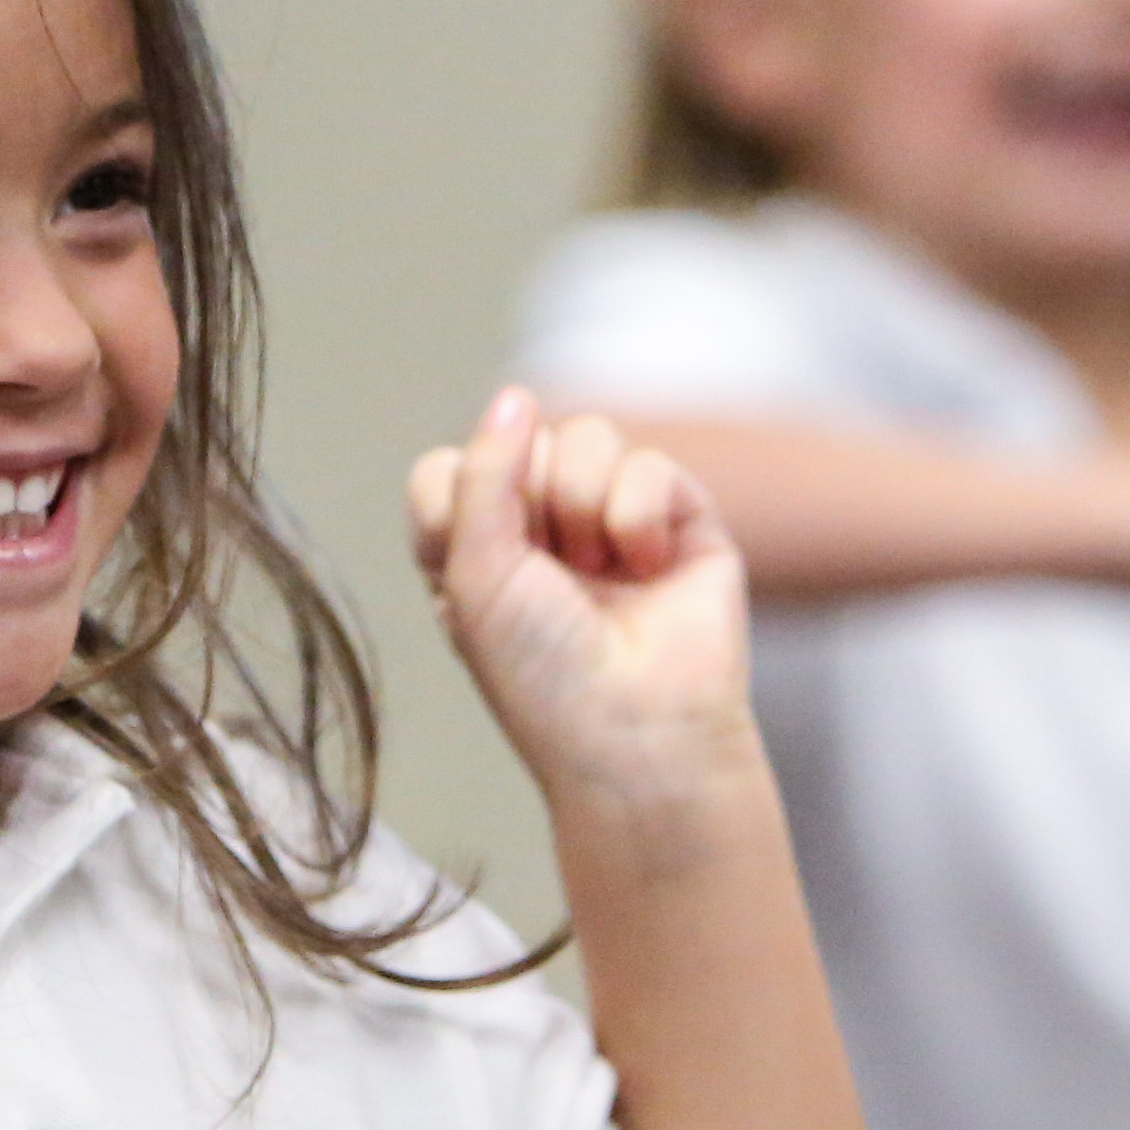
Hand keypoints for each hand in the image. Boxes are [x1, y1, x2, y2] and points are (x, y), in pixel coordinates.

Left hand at [408, 389, 760, 834]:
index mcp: (478, 552)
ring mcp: (615, 523)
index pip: (448, 469)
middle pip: (519, 442)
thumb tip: (515, 396)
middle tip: (552, 575)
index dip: (456, 502)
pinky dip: (640, 514)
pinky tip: (648, 566)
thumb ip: (480, 474)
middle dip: (531, 504)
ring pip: (587, 436)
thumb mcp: (476, 573)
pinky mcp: (681, 521)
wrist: (637, 733)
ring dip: (584, 503)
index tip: (474, 569)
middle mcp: (545, 532)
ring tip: (599, 568)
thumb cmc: (544, 675)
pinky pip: (649, 463)